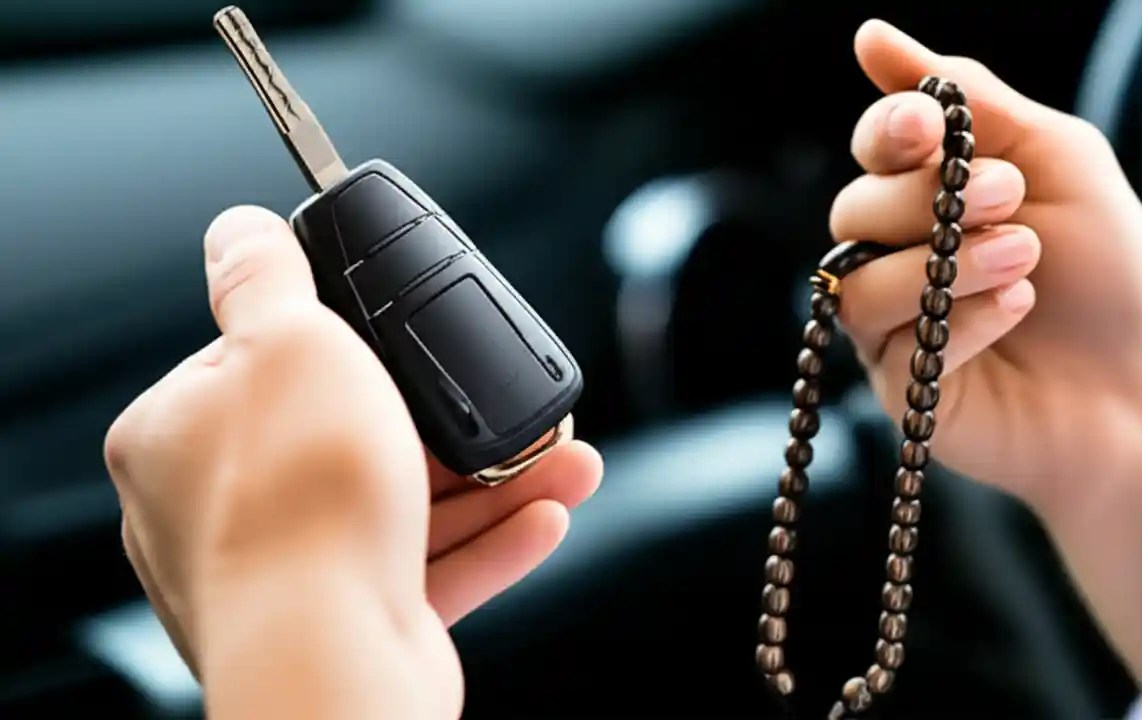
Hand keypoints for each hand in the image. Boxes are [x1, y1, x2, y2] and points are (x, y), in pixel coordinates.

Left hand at [104, 206, 601, 718]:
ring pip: (398, 508)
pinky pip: (422, 570)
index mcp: (178, 436)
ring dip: (489, 484)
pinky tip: (541, 516)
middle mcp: (215, 511)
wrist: (330, 659)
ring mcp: (282, 574)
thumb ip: (264, 278)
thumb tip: (237, 230)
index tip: (404, 344)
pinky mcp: (342, 623)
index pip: (260, 366)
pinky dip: (484, 543)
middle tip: (503, 404)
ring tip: (558, 457)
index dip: (343, 348)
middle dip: (446, 422)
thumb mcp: (289, 341)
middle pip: (348, 440)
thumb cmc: (296, 504)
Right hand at [834, 20, 1141, 680]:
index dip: (886, 131)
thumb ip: (972, 98)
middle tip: (1009, 198)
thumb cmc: (1105, 274)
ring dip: (942, 260)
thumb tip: (871, 36)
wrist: (1137, 389)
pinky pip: (890, 342)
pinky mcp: (896, 385)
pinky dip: (958, 319)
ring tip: (1023, 258)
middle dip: (925, 199)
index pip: (872, 149)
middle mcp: (897, 254)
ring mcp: (890, 322)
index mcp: (929, 194)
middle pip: (852, 209)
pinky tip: (1015, 312)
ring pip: (856, 278)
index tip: (928, 128)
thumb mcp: (1057, 159)